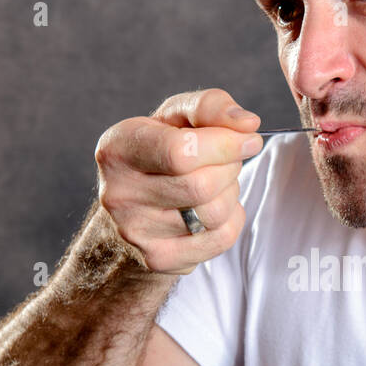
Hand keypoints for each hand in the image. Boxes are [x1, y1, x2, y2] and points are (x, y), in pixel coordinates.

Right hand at [94, 88, 262, 274]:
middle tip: (228, 161)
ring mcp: (136, 232)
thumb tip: (247, 124)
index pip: (181, 151)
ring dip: (230, 194)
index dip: (225, 145)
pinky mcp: (158, 259)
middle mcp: (119, 194)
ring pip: (214, 214)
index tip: (248, 140)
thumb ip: (209, 107)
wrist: (132, 207)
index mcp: (118, 149)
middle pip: (202, 186)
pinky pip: (221, 240)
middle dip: (230, 168)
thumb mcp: (176, 117)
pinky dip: (231, 220)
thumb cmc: (160, 152)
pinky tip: (214, 209)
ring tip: (216, 184)